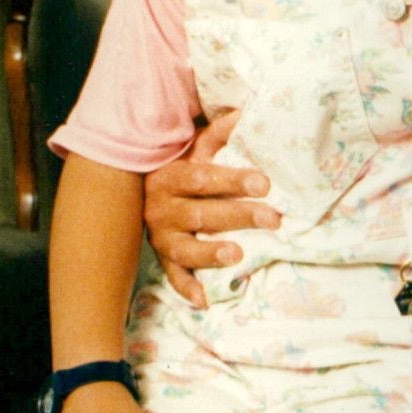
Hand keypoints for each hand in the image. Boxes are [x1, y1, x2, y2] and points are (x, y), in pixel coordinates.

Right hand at [144, 111, 279, 306]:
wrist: (138, 192)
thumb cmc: (180, 170)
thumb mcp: (194, 149)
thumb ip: (218, 133)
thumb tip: (246, 111)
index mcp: (170, 177)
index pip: (202, 177)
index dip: (232, 179)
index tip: (264, 183)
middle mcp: (161, 207)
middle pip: (200, 213)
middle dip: (238, 215)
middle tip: (272, 217)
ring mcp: (161, 236)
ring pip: (184, 247)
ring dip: (209, 252)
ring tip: (236, 254)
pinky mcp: (163, 258)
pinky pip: (173, 275)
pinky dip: (187, 288)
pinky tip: (204, 301)